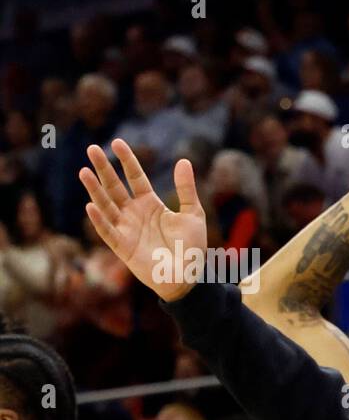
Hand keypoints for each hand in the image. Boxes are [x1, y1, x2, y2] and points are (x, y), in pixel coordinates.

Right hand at [79, 139, 206, 301]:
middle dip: (104, 169)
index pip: (135, 177)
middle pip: (115, 187)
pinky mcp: (123, 246)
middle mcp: (134, 213)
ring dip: (95, 189)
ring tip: (84, 171)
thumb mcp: (193, 214)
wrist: (188, 276)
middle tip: (92, 149)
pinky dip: (99, 220)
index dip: (127, 160)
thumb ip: (186, 189)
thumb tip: (183, 160)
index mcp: (150, 204)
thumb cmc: (192, 247)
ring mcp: (126, 228)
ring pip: (106, 205)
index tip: (117, 142)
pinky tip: (91, 206)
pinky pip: (107, 231)